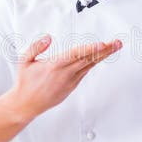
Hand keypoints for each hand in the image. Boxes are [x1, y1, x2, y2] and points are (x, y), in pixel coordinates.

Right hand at [8, 34, 122, 121]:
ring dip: (103, 56)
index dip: (90, 49)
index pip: (76, 54)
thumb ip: (36, 47)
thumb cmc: (25, 82)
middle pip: (88, 59)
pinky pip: (85, 72)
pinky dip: (93, 63)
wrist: (26, 105)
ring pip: (89, 65)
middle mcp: (65, 74)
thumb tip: (48, 37)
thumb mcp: (24, 61)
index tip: (102, 44)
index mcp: (54, 65)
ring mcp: (70, 81)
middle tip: (117, 43)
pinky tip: (101, 56)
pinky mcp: (71, 86)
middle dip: (104, 50)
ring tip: (114, 47)